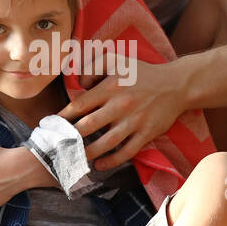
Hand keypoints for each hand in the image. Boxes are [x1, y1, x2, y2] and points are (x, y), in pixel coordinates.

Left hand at [56, 60, 188, 170]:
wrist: (176, 84)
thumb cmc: (142, 72)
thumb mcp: (117, 60)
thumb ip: (93, 67)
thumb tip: (78, 85)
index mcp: (110, 87)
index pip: (79, 105)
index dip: (62, 118)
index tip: (50, 127)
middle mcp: (120, 105)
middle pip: (87, 127)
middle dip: (69, 139)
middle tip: (56, 148)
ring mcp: (134, 121)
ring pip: (105, 143)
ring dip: (87, 153)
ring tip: (74, 159)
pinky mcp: (146, 133)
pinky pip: (126, 152)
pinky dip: (111, 161)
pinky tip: (99, 165)